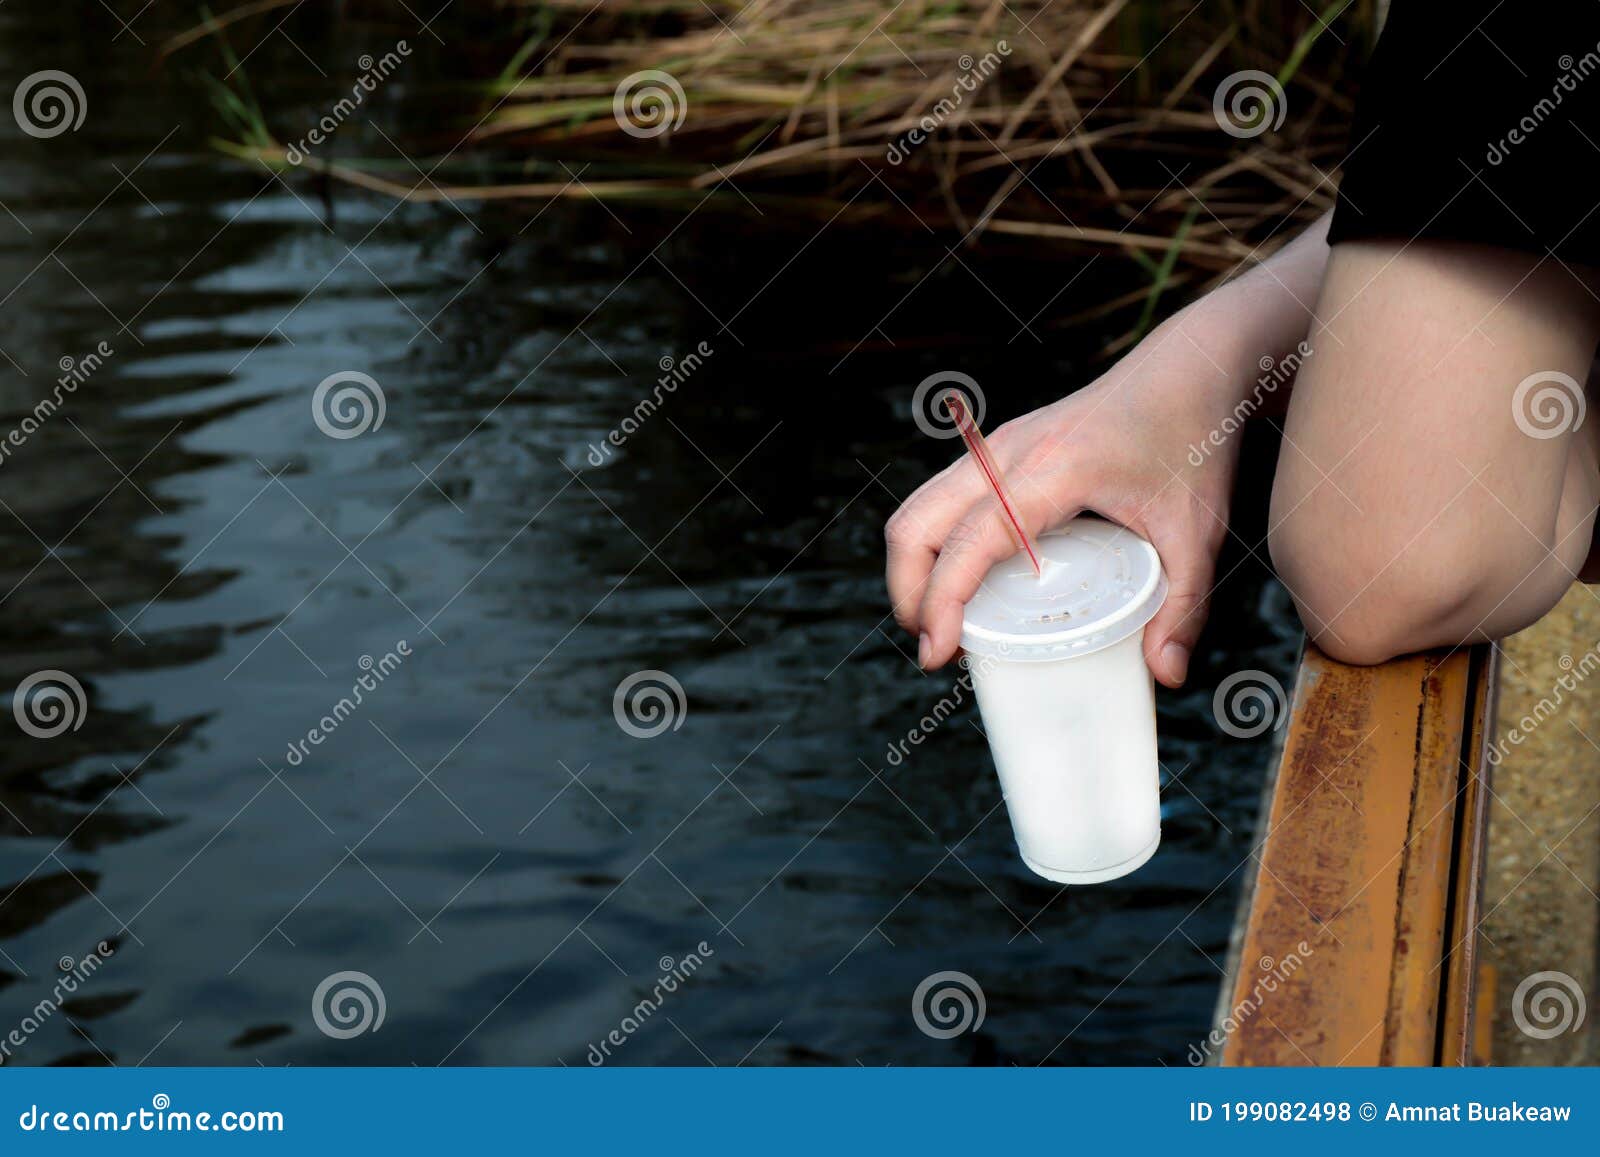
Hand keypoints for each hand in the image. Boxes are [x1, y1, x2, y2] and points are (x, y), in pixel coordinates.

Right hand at [884, 310, 1255, 687]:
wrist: (1191, 365)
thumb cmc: (1195, 437)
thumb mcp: (1198, 529)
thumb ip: (1185, 605)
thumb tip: (1167, 675)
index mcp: (1050, 469)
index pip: (968, 541)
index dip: (941, 600)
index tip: (938, 653)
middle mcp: (1007, 452)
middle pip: (915, 525)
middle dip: (909, 593)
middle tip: (938, 648)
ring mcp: (997, 446)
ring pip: (918, 509)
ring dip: (912, 569)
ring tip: (943, 624)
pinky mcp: (1000, 449)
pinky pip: (940, 499)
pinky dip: (932, 545)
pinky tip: (964, 582)